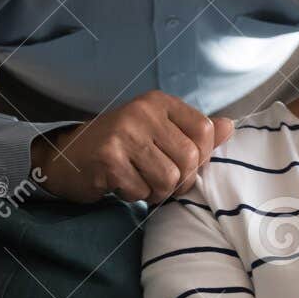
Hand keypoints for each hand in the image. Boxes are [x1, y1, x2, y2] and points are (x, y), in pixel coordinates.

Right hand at [30, 90, 234, 203]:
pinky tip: (120, 183)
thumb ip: (194, 131)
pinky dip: (134, 195)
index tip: (185, 165)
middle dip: (180, 181)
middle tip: (161, 183)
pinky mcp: (108, 159)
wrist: (67, 157)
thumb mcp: (159, 131)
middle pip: (189, 158)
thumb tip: (230, 126)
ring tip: (141, 182)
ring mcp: (124, 134)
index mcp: (159, 102)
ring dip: (157, 191)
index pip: (204, 130)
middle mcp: (142, 112)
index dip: (202, 157)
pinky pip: (141, 190)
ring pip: (168, 178)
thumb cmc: (120, 147)